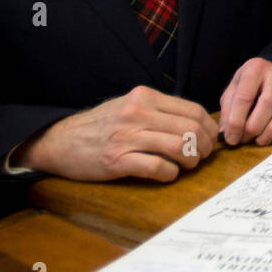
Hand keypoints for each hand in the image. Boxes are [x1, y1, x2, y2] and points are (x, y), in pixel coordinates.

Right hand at [12, 86, 218, 181]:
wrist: (61, 140)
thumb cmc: (102, 125)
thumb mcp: (131, 106)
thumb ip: (160, 111)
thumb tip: (196, 124)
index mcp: (145, 97)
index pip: (192, 110)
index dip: (209, 129)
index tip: (210, 141)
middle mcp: (138, 112)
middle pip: (190, 129)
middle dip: (203, 147)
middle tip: (201, 157)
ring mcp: (127, 136)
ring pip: (178, 146)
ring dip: (190, 161)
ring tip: (186, 166)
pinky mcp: (118, 160)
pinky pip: (157, 167)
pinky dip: (170, 174)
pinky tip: (167, 174)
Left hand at [217, 56, 271, 146]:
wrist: (267, 74)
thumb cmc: (247, 85)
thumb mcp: (232, 92)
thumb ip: (227, 111)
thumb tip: (226, 135)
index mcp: (255, 68)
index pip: (244, 97)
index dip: (236, 121)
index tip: (231, 138)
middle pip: (268, 102)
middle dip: (254, 126)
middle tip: (244, 139)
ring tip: (259, 141)